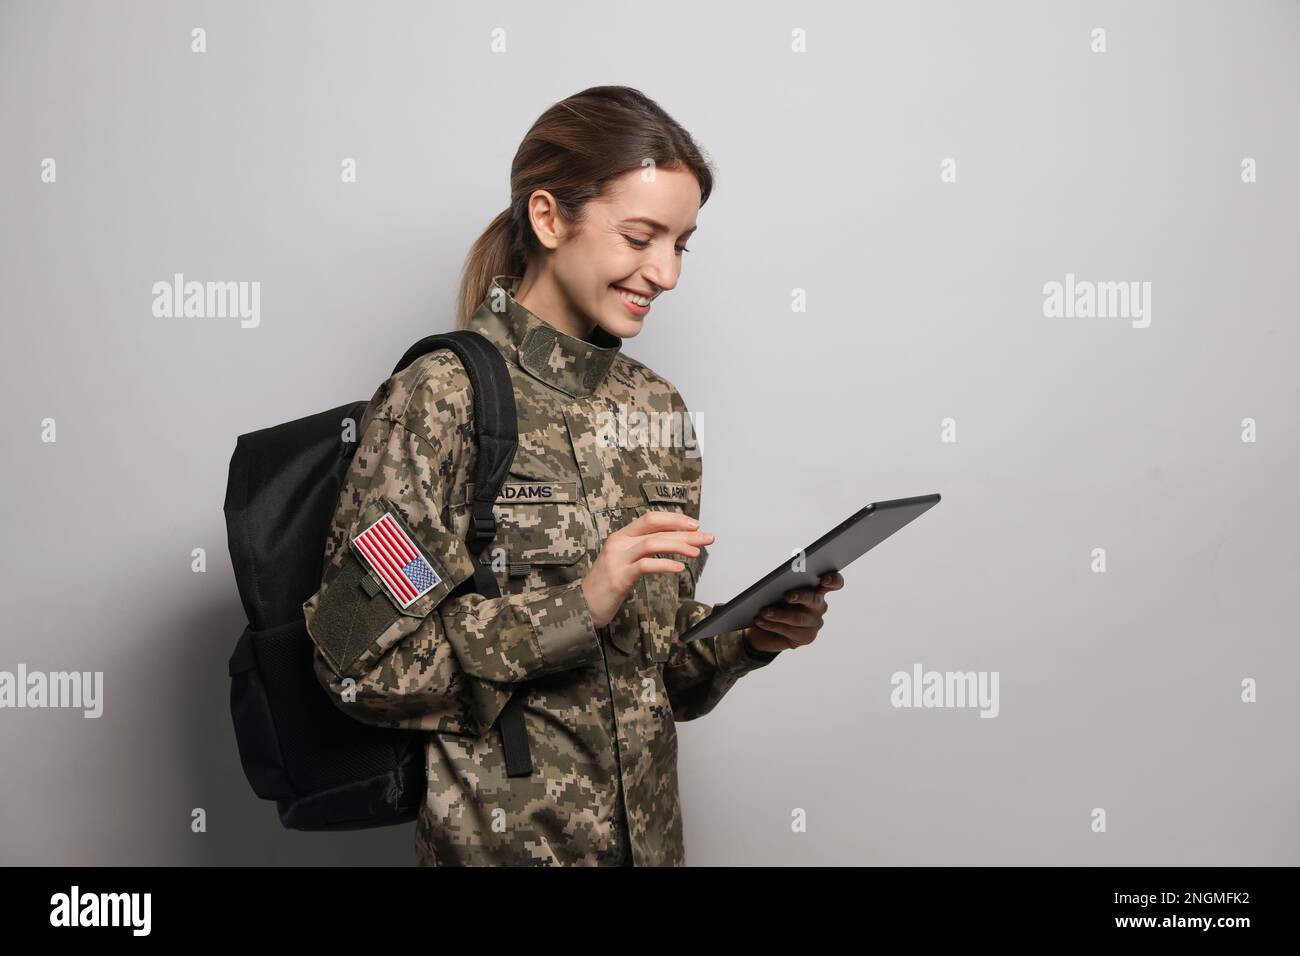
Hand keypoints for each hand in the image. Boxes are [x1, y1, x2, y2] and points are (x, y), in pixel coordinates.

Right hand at [581, 510, 712, 629]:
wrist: (582, 605)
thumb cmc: (606, 584)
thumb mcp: (624, 561)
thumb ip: (643, 550)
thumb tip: (673, 543)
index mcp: (621, 536)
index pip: (651, 519)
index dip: (675, 519)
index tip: (695, 525)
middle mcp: (619, 543)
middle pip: (656, 529)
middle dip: (685, 532)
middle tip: (706, 538)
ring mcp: (618, 559)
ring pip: (653, 543)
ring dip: (679, 546)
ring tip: (696, 552)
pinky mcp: (619, 577)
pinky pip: (645, 565)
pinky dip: (665, 564)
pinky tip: (679, 568)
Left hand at [744, 572, 843, 652]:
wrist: (765, 628)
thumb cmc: (773, 602)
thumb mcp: (777, 590)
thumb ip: (782, 584)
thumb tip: (776, 583)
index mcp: (817, 588)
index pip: (834, 582)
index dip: (833, 580)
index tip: (824, 579)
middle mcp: (820, 605)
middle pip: (814, 599)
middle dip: (801, 596)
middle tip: (787, 596)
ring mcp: (815, 622)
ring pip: (799, 618)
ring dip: (779, 614)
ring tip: (764, 612)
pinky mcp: (807, 637)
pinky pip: (790, 631)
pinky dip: (772, 625)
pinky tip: (760, 621)